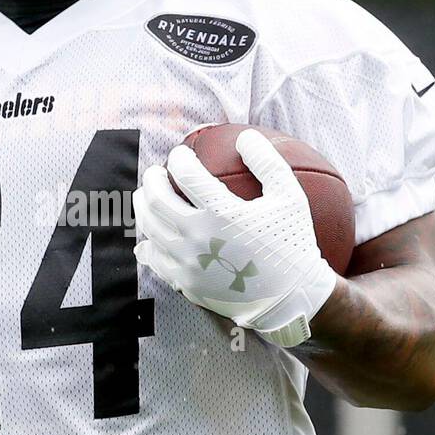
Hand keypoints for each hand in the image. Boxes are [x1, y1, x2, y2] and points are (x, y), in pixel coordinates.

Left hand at [132, 129, 337, 346]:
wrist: (291, 298)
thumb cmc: (291, 243)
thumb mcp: (289, 197)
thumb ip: (267, 162)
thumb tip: (245, 136)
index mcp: (223, 212)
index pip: (185, 174)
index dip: (179, 159)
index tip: (181, 155)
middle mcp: (198, 237)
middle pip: (156, 199)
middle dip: (152, 180)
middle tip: (156, 173)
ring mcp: (188, 262)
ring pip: (149, 227)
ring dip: (143, 206)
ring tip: (147, 196)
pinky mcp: (185, 283)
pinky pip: (154, 259)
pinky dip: (147, 243)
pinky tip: (150, 236)